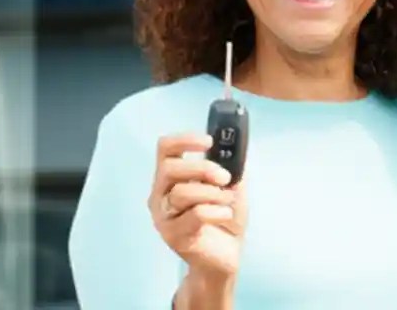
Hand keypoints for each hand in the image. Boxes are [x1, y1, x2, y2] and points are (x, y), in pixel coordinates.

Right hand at [148, 133, 247, 281]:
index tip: (208, 142)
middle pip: (169, 168)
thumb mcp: (232, 186)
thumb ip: (230, 166)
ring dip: (212, 194)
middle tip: (224, 178)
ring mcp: (164, 217)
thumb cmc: (224, 218)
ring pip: (181, 193)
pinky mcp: (174, 236)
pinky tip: (226, 215)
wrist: (226, 256)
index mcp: (172, 177)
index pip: (165, 149)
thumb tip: (235, 149)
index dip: (185, 140)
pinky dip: (217, 212)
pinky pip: (195, 215)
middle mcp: (161, 195)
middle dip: (202, 168)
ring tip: (226, 201)